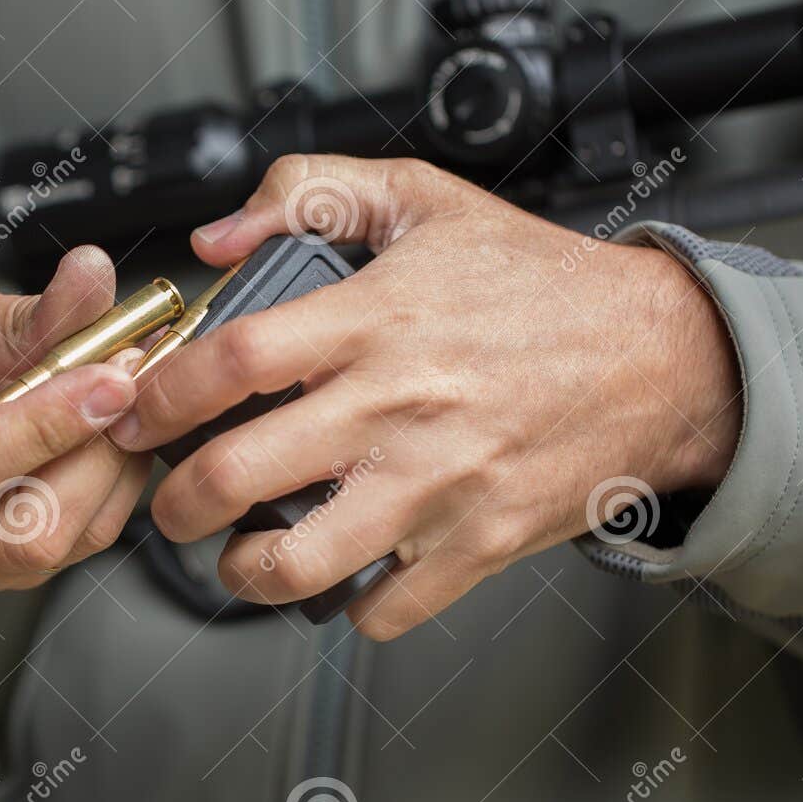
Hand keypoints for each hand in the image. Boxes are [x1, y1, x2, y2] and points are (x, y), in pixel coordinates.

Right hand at [0, 246, 149, 599]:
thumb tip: (93, 274)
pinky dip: (111, 485)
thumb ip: (22, 311)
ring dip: (112, 466)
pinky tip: (110, 433)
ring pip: (61, 542)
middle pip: (23, 528)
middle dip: (96, 451)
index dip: (47, 426)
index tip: (113, 377)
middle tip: (133, 375)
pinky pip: (77, 544)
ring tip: (123, 397)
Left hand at [110, 155, 741, 639]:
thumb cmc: (539, 282)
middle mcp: (397, 406)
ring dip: (242, 571)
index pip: (230, 361)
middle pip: (238, 475)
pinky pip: (384, 608)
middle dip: (173, 504)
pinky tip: (341, 570)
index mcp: (375, 319)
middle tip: (169, 502)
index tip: (142, 412)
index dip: (162, 394)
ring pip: (298, 561)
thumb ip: (308, 192)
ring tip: (237, 555)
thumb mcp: (425, 200)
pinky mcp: (479, 543)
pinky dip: (347, 604)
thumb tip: (216, 239)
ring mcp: (438, 484)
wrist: (660, 356)